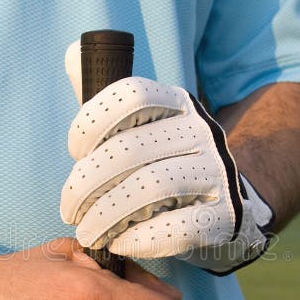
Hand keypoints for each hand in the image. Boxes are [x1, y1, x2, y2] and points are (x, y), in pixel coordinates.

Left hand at [61, 45, 274, 274]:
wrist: (230, 203)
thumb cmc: (170, 164)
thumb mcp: (146, 128)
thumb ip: (111, 103)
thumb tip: (72, 55)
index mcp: (176, 104)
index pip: (131, 95)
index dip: (92, 120)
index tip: (76, 152)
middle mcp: (200, 132)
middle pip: (129, 149)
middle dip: (86, 183)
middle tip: (70, 210)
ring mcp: (216, 174)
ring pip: (150, 187)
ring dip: (107, 214)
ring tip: (89, 233)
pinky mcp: (223, 216)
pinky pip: (177, 227)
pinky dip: (139, 239)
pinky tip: (120, 244)